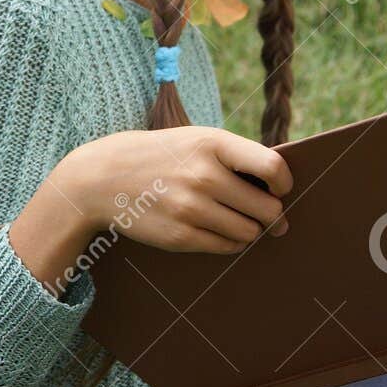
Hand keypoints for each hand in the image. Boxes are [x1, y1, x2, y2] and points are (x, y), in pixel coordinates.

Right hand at [57, 126, 292, 252]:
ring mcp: (191, 208)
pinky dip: (230, 242)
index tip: (280, 188)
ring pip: (249, 232)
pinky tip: (216, 229)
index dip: (284, 183)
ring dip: (250, 230)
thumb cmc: (159, 156)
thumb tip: (281, 187)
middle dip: (272, 215)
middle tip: (268, 216)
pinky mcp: (180, 236)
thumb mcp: (195, 139)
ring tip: (235, 219)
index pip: (272, 168)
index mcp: (211, 143)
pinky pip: (227, 247)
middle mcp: (203, 176)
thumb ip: (236, 156)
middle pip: (267, 208)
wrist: (102, 179)